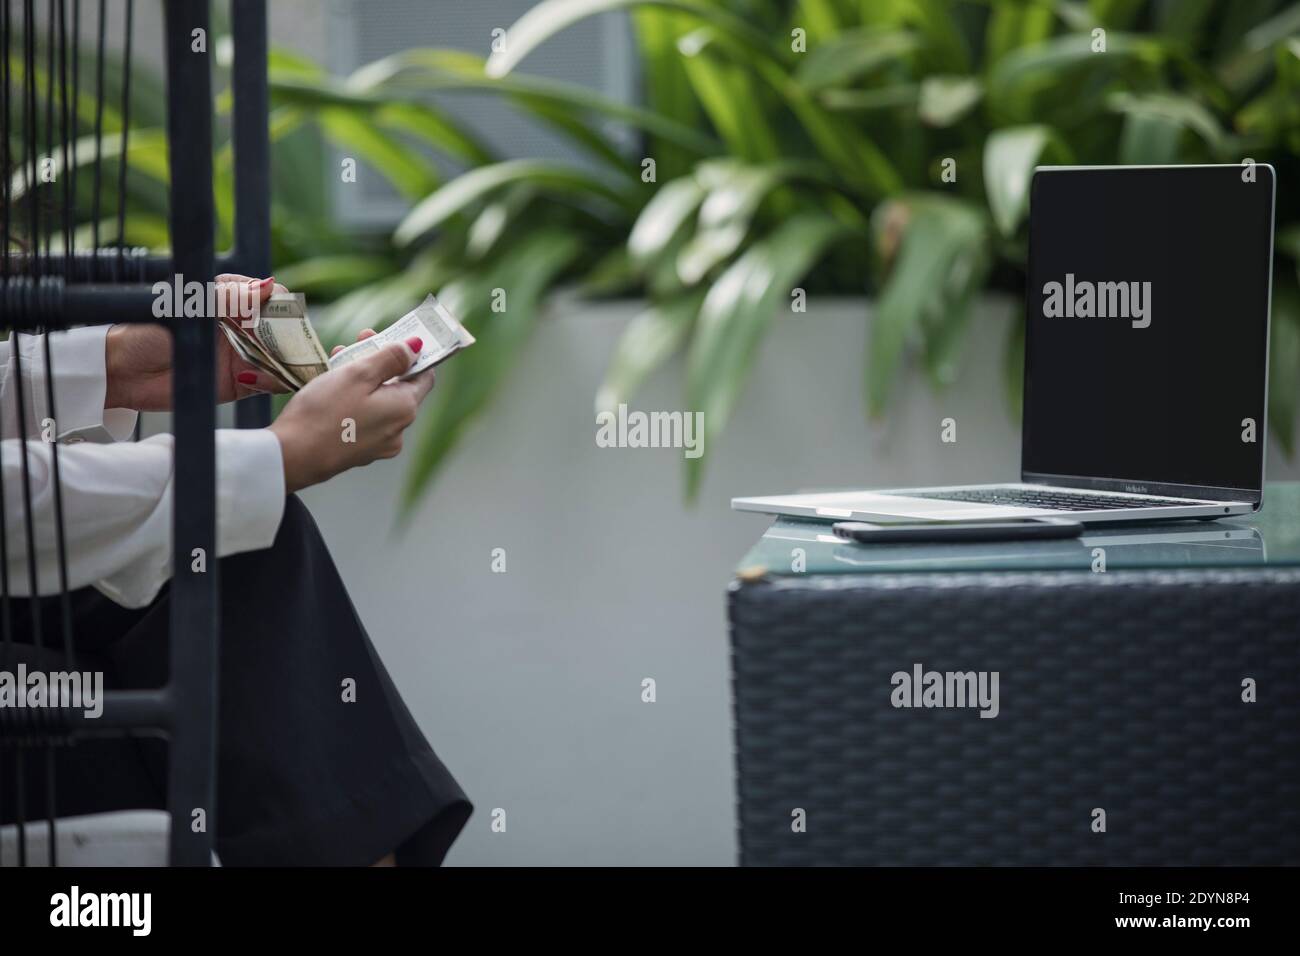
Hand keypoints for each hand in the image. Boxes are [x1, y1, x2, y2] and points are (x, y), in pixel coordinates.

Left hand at [104, 274, 287, 409]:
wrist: (122, 372)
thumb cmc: (146, 330)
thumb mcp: (188, 308)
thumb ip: (228, 298)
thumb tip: (268, 286)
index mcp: (231, 300)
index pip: (271, 296)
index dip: (283, 304)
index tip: (284, 314)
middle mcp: (243, 326)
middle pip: (283, 328)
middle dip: (292, 337)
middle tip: (289, 345)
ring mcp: (244, 354)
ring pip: (282, 355)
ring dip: (286, 361)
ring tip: (275, 365)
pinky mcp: (242, 382)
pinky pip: (270, 381)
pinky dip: (274, 381)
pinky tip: (261, 380)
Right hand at [269, 335, 435, 492]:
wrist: (292, 456)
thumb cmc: (325, 412)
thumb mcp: (359, 374)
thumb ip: (391, 358)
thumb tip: (416, 347)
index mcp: (405, 409)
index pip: (424, 376)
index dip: (413, 355)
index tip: (396, 338)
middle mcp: (398, 429)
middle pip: (397, 387)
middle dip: (379, 361)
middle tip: (359, 339)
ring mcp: (379, 444)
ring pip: (378, 401)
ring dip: (362, 378)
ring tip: (338, 358)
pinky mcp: (359, 451)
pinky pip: (364, 417)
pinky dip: (354, 399)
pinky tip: (332, 386)